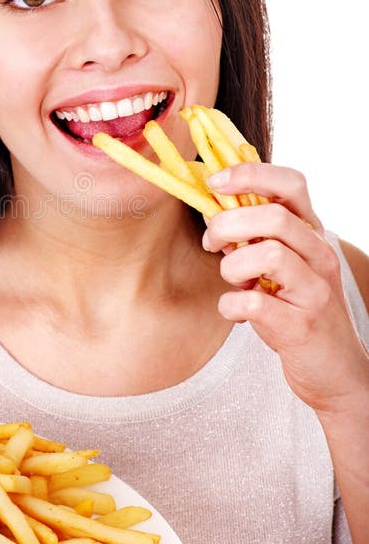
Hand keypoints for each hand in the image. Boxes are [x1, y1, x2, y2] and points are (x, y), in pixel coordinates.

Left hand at [201, 162, 368, 415]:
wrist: (333, 369)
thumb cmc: (294, 309)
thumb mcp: (278, 264)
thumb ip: (253, 234)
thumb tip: (211, 204)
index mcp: (310, 233)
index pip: (290, 184)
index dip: (249, 174)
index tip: (214, 181)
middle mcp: (319, 256)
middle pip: (274, 217)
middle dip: (228, 224)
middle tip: (211, 242)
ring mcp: (315, 290)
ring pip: (269, 255)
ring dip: (233, 266)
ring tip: (232, 280)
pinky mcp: (303, 326)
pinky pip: (254, 304)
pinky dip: (231, 304)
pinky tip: (234, 309)